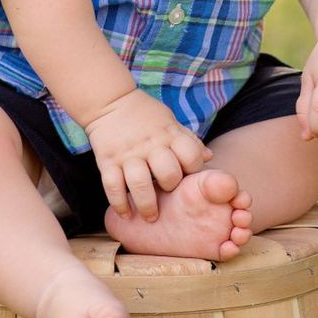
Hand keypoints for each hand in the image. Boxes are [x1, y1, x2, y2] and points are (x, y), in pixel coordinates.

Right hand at [84, 89, 211, 220]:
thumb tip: (209, 157)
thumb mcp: (170, 121)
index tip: (188, 179)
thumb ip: (188, 139)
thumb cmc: (145, 114)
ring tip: (151, 216)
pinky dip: (119, 203)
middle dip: (171, 188)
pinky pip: (113, 186)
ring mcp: (128, 154)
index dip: (194, 170)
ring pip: (140, 184)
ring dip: (147, 205)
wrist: (109, 101)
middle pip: (168, 173)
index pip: (192, 156)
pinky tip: (125, 214)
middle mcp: (150, 145)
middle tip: (168, 197)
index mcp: (169, 134)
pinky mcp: (107, 160)